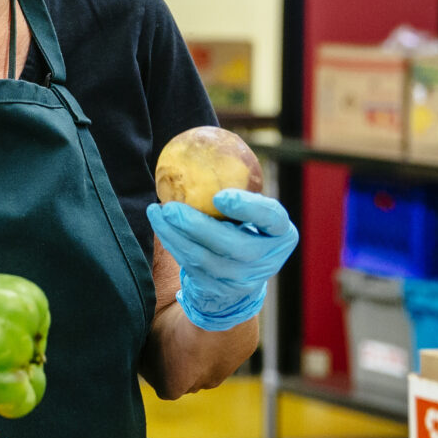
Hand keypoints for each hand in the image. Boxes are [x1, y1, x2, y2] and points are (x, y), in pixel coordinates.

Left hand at [147, 188, 298, 331]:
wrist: (238, 279)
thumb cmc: (242, 230)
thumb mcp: (250, 215)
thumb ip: (238, 194)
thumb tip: (207, 148)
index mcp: (281, 233)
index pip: (271, 218)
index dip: (248, 207)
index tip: (220, 195)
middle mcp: (267, 259)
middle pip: (234, 244)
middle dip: (198, 225)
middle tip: (170, 207)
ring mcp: (244, 279)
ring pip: (206, 258)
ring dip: (175, 235)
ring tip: (156, 212)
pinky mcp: (220, 290)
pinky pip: (192, 266)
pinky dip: (173, 244)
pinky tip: (160, 227)